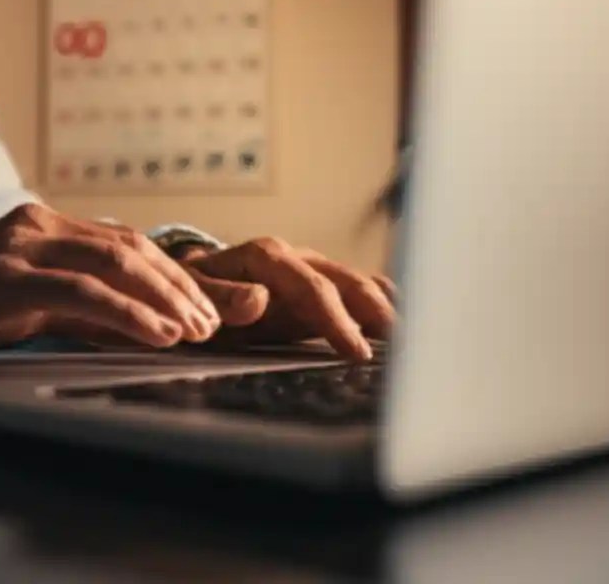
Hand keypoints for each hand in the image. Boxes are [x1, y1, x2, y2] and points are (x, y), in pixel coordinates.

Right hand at [0, 204, 254, 364]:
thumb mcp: (27, 305)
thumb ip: (78, 307)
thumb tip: (138, 325)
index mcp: (46, 228)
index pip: (126, 243)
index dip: (176, 272)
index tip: (214, 304)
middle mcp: (40, 226)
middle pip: (131, 247)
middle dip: (185, 283)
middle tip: (222, 318)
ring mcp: (22, 247)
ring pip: (116, 261)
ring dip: (167, 297)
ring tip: (201, 328)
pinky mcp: (7, 278)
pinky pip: (83, 291)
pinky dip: (129, 312)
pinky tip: (160, 333)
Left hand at [180, 238, 396, 360]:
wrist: (192, 279)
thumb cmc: (193, 291)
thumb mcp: (192, 293)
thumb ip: (219, 297)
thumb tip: (258, 301)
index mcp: (266, 256)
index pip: (311, 286)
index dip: (336, 318)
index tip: (356, 350)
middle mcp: (296, 257)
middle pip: (346, 280)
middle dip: (374, 314)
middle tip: (400, 349)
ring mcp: (313, 270)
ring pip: (359, 283)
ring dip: (387, 309)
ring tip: (415, 339)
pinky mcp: (322, 286)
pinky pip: (359, 289)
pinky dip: (383, 303)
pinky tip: (406, 322)